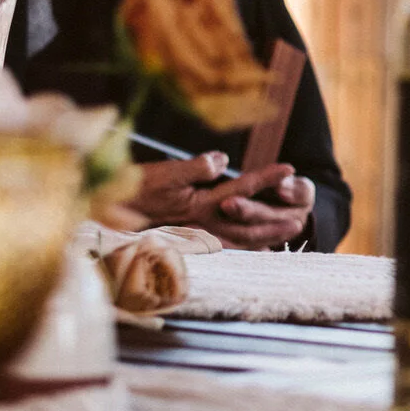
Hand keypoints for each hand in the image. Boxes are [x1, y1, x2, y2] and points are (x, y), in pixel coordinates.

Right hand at [128, 155, 314, 249]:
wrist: (108, 213)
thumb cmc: (134, 189)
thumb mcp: (163, 174)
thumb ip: (194, 168)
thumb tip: (222, 160)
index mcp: (202, 204)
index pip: (243, 188)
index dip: (267, 177)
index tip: (290, 168)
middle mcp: (205, 222)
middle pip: (249, 223)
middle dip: (275, 220)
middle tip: (301, 219)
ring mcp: (198, 233)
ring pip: (240, 239)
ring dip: (265, 236)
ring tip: (288, 234)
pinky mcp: (190, 238)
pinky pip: (224, 248)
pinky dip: (244, 250)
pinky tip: (258, 250)